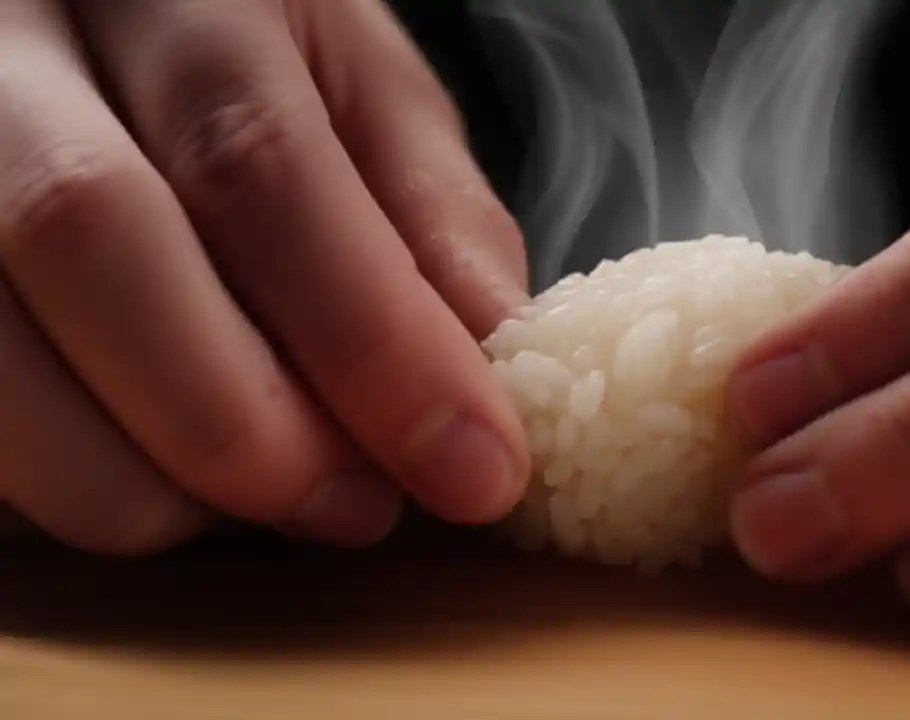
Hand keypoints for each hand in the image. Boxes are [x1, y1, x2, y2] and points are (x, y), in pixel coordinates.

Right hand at [0, 0, 529, 553]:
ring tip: (259, 499)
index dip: (371, 338)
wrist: (105, 21)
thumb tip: (491, 363)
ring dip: (136, 475)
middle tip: (356, 507)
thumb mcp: (365, 92)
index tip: (473, 465)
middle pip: (89, 233)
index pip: (255, 161)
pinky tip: (153, 471)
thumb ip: (430, 212)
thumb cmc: (251, 56)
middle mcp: (12, 48)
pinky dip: (59, 479)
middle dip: (241, 420)